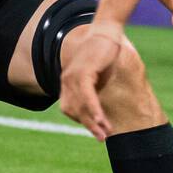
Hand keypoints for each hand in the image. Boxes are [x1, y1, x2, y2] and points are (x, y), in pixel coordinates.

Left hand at [59, 25, 123, 140]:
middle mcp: (66, 81)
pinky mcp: (83, 72)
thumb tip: (100, 110)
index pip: (70, 108)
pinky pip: (86, 96)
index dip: (82, 121)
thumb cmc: (104, 54)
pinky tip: (101, 119)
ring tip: (106, 132)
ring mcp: (72, 76)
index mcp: (67, 83)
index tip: (96, 131)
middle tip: (103, 139)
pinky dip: (93, 109)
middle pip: (75, 110)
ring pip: (81, 106)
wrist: (106, 33)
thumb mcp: (98, 77)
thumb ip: (95, 91)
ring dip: (94, 121)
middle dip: (89, 126)